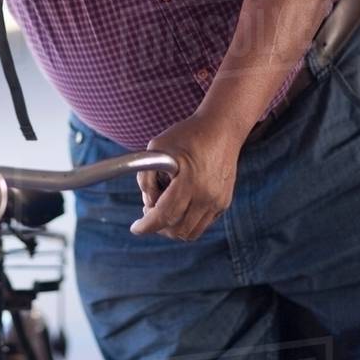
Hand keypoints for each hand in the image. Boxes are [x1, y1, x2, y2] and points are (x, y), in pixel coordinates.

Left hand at [130, 112, 239, 240]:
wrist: (221, 128)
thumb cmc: (187, 135)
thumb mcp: (156, 147)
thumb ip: (146, 176)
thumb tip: (148, 201)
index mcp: (190, 182)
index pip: (165, 215)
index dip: (146, 226)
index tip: (135, 228)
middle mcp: (207, 196)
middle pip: (177, 229)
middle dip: (158, 227)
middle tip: (148, 211)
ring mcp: (218, 201)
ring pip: (191, 232)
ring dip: (173, 227)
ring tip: (163, 208)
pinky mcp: (224, 202)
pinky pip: (202, 224)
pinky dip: (187, 222)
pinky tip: (179, 205)